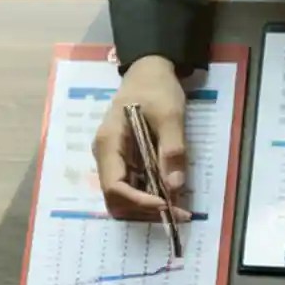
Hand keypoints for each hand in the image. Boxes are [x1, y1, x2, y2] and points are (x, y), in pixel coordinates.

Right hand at [92, 55, 190, 220]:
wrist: (150, 71)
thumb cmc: (156, 89)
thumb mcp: (170, 115)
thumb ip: (172, 149)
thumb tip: (174, 187)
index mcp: (109, 143)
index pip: (114, 186)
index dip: (138, 202)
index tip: (166, 205)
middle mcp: (105, 156)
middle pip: (116, 198)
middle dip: (145, 210)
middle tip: (178, 213)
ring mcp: (114, 160)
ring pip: (124, 198)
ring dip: (149, 207)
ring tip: (179, 208)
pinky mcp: (126, 161)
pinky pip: (134, 187)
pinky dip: (151, 197)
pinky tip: (173, 196)